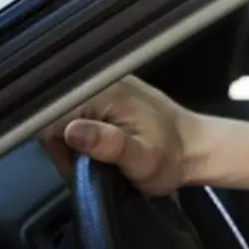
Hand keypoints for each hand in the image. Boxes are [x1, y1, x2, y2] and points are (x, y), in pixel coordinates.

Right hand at [38, 76, 200, 195]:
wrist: (197, 148)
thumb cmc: (172, 158)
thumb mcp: (142, 159)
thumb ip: (108, 145)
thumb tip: (71, 130)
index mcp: (105, 92)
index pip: (50, 114)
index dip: (56, 146)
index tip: (77, 166)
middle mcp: (101, 80)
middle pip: (53, 113)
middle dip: (63, 145)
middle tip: (89, 168)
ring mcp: (105, 84)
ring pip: (63, 113)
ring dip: (73, 141)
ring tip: (97, 160)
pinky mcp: (108, 92)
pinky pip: (77, 110)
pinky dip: (82, 131)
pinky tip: (99, 147)